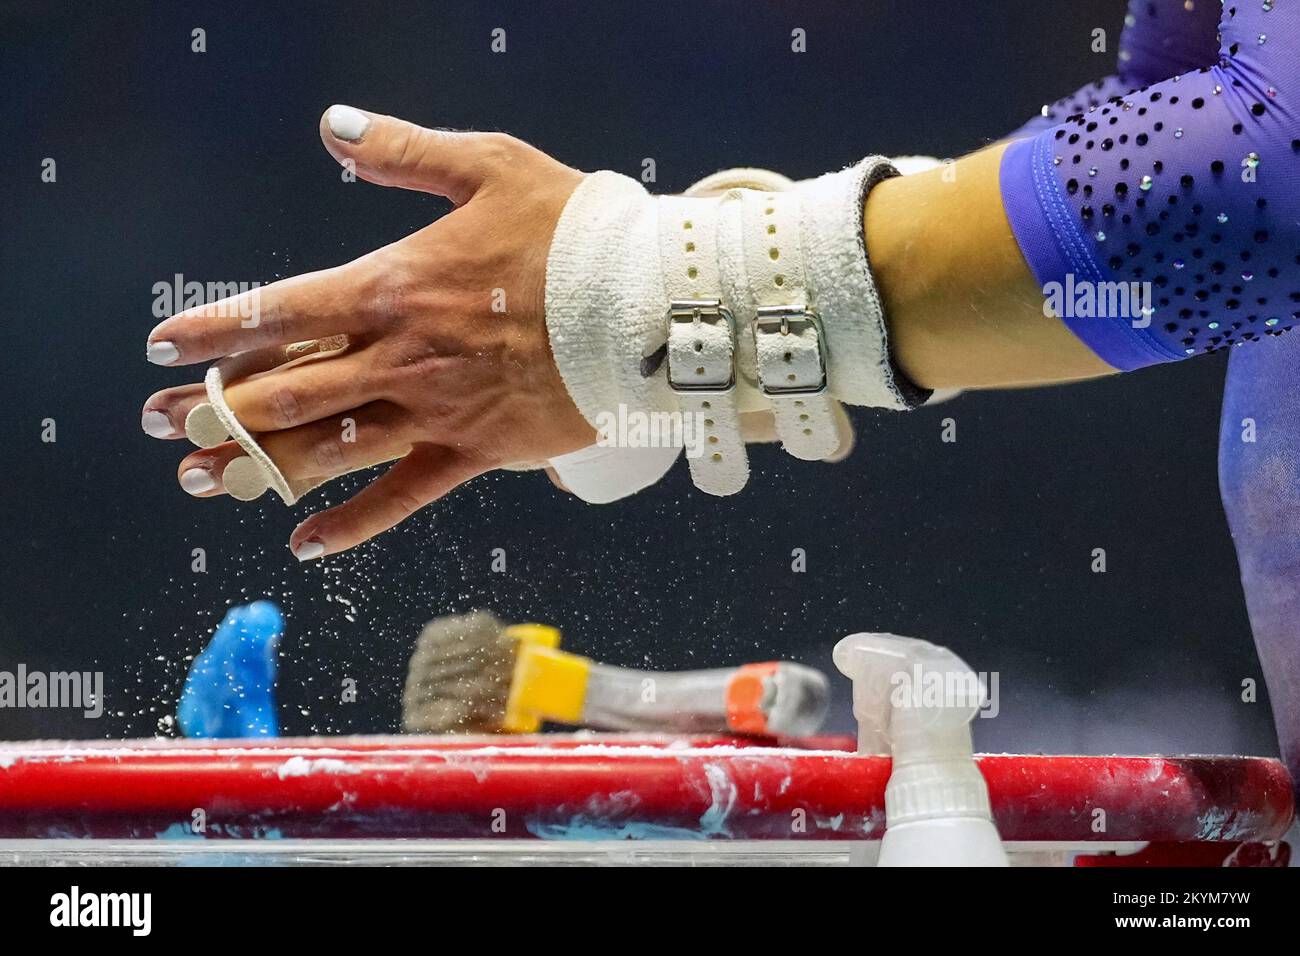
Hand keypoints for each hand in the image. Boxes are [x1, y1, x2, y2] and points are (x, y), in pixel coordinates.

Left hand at [142, 106, 592, 558]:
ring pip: (327, 449)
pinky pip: (402, 497)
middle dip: (213, 408)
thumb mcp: (491, 166)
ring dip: (256, 466)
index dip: (213, 331)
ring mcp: (435, 411)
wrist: (651, 306)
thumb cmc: (574, 231)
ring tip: (197, 481)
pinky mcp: (476, 453)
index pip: (281, 312)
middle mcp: (400, 356)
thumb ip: (406, 150)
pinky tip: (304, 545)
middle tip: (158, 423)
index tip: (161, 348)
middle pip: (287, 390)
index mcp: (394, 285)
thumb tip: (334, 127)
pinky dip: (352, 524)